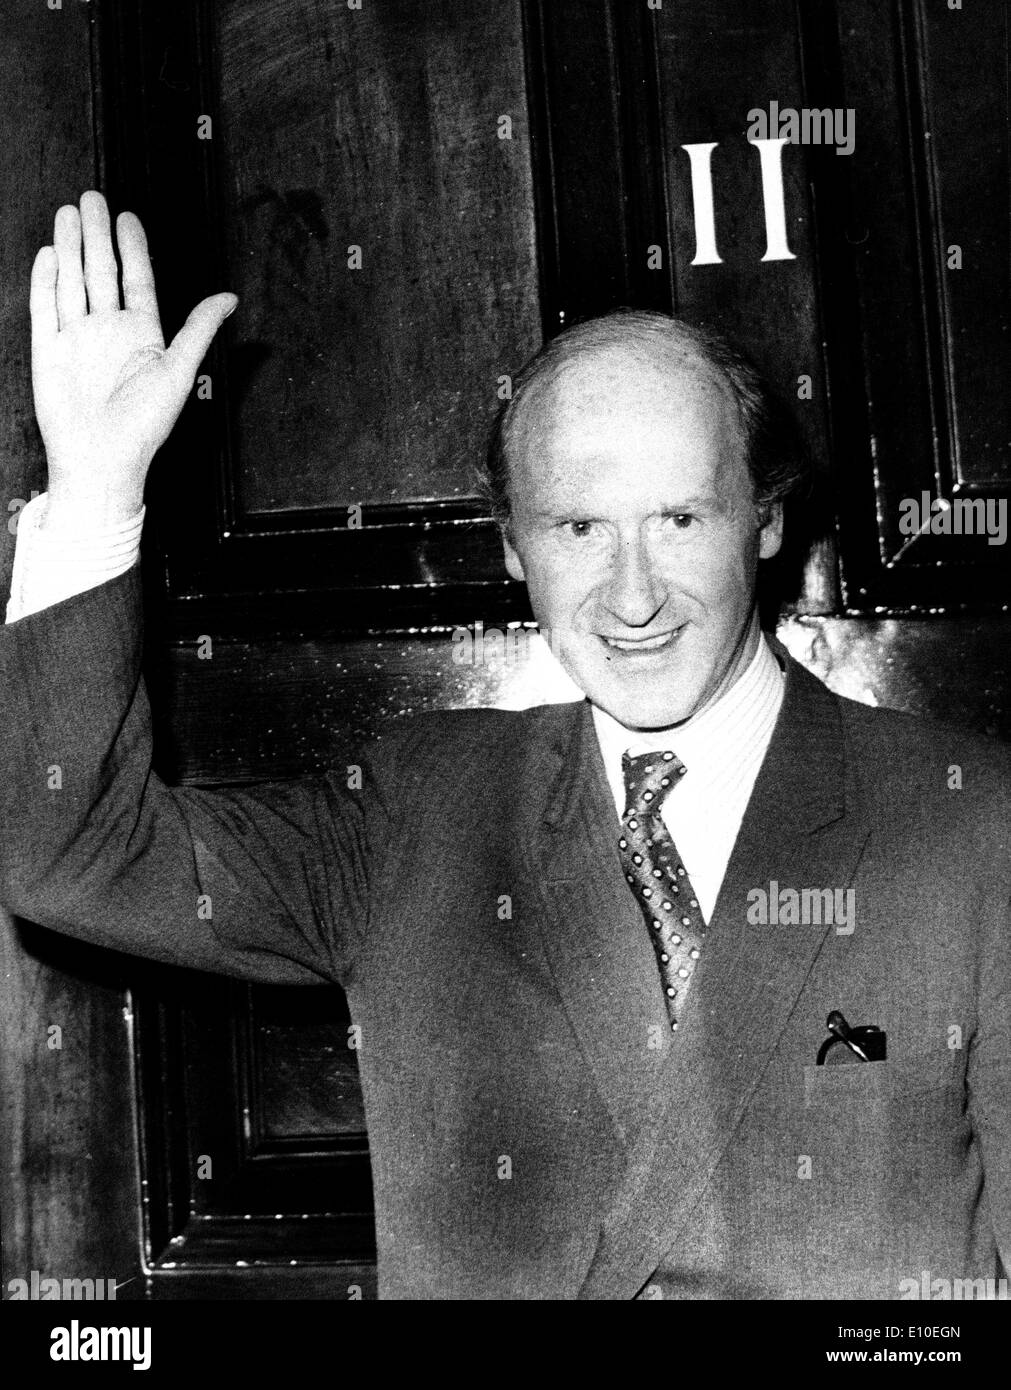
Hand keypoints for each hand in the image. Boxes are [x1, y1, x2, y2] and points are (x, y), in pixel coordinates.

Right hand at [31, 190, 236, 526]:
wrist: (101, 461)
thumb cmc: (144, 426)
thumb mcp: (178, 371)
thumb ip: (199, 330)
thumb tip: (231, 299)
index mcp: (142, 336)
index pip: (137, 281)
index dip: (133, 249)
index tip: (129, 216)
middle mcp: (108, 333)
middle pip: (100, 272)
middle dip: (97, 235)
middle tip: (94, 198)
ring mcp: (77, 339)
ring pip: (71, 282)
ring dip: (70, 247)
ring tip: (70, 212)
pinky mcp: (48, 351)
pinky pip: (44, 308)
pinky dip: (44, 280)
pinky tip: (48, 253)